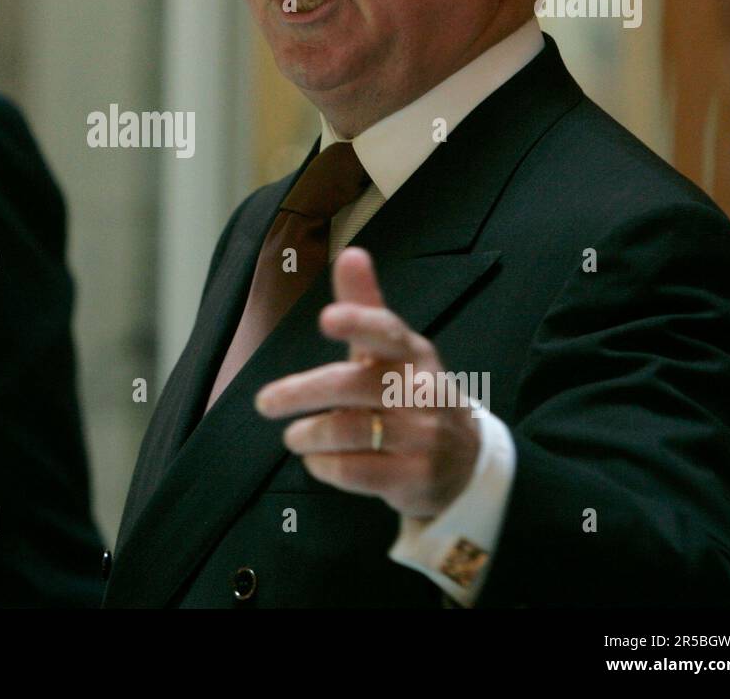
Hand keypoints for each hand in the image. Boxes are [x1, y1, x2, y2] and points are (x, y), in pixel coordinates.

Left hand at [255, 247, 479, 518]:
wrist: (465, 460)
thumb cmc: (411, 392)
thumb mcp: (393, 350)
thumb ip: (365, 305)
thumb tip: (350, 252)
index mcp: (412, 354)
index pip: (386, 332)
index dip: (358, 322)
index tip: (327, 318)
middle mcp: (422, 392)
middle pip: (353, 386)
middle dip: (302, 392)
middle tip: (264, 402)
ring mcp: (423, 437)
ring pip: (347, 431)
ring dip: (309, 435)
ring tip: (293, 436)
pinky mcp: (416, 477)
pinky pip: (355, 471)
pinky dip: (325, 466)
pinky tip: (317, 460)